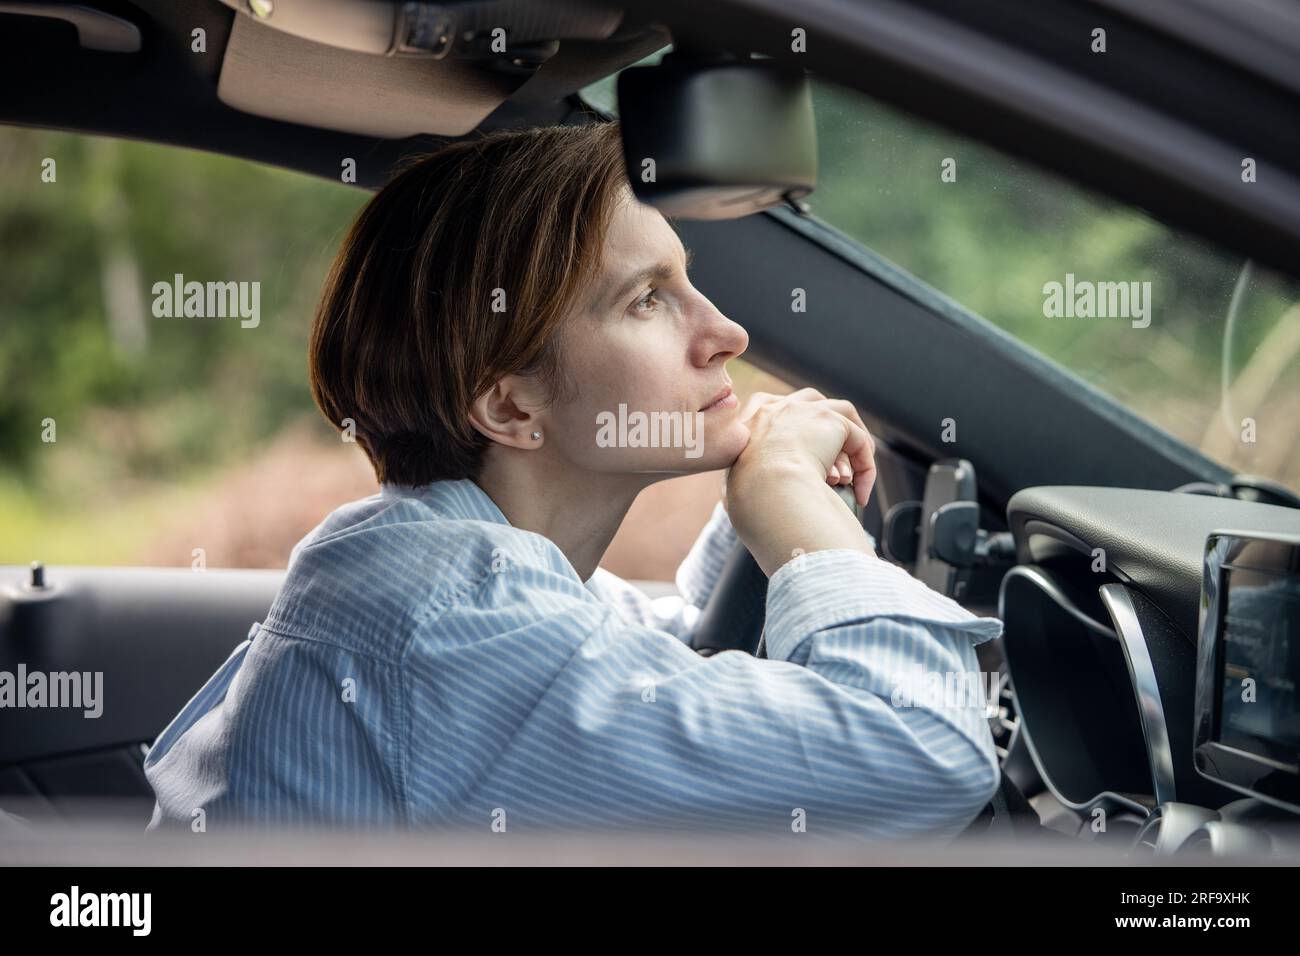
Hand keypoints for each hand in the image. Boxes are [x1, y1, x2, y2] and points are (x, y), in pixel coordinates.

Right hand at [723, 389, 878, 575]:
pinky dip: (864, 464)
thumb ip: (742, 480)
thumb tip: (748, 495)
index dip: (793, 430)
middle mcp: (776, 408)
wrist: (764, 491)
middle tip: (835, 459)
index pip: (771, 409)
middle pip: (809, 402)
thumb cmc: (748, 498)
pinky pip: (857, 439)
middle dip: (827, 424)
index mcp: (749, 421)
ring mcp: (803, 409)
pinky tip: (862, 490)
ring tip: (857, 472)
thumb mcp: (735, 485)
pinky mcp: (830, 419)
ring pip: (840, 414)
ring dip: (852, 441)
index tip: (800, 456)